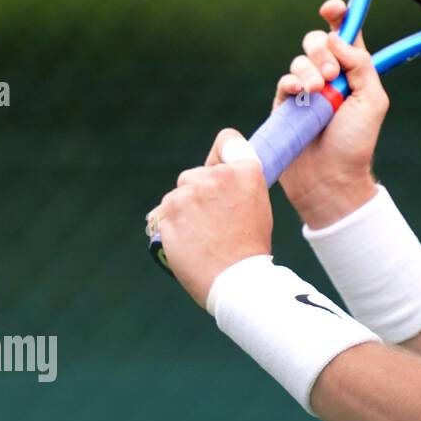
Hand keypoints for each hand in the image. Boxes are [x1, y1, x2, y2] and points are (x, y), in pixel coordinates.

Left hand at [152, 129, 273, 308]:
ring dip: (184, 210)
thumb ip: (237, 184)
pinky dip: (171, 226)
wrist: (236, 280)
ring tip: (201, 236)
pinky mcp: (168, 212)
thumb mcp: (257, 205)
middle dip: (199, 192)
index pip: (228, 140)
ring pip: (178, 194)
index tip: (218, 166)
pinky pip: (164, 213)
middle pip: (196, 173)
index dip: (221, 154)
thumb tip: (214, 177)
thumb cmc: (250, 247)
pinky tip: (187, 242)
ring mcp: (189, 193)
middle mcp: (217, 176)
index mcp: (246, 171)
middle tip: (213, 220)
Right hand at [274, 0, 386, 227]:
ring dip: (309, 69)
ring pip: (300, 59)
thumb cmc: (356, 143)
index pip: (345, 36)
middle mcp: (330, 77)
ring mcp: (306, 90)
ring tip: (318, 92)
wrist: (329, 179)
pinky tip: (300, 93)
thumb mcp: (373, 101)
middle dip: (323, 50)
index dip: (338, 16)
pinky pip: (284, 80)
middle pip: (318, 41)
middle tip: (332, 73)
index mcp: (355, 72)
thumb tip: (337, 39)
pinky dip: (292, 81)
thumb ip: (361, 65)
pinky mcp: (286, 104)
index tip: (332, 8)